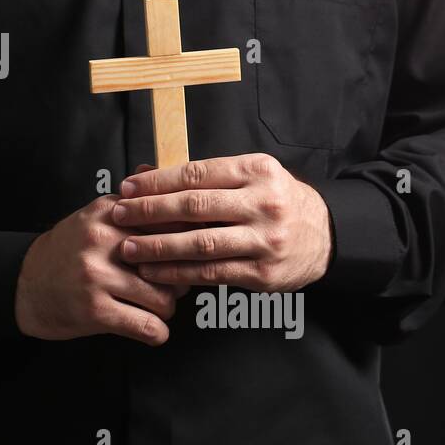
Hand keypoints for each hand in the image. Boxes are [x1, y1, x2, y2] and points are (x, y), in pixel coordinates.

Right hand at [15, 195, 188, 345]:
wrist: (24, 285)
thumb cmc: (66, 253)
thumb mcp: (93, 218)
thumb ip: (126, 203)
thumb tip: (154, 172)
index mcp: (105, 213)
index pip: (166, 222)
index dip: (184, 240)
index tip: (189, 251)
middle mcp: (101, 241)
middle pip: (170, 261)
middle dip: (179, 278)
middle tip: (174, 285)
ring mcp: (97, 276)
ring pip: (164, 298)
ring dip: (167, 308)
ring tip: (157, 308)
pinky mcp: (95, 310)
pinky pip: (148, 326)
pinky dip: (157, 333)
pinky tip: (152, 330)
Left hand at [111, 153, 331, 291]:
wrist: (326, 235)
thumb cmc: (274, 200)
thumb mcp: (248, 177)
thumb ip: (201, 177)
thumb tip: (144, 174)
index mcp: (256, 170)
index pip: (196, 174)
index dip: (157, 182)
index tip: (127, 188)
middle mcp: (263, 203)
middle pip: (195, 206)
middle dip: (150, 211)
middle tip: (119, 215)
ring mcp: (265, 240)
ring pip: (201, 243)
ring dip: (158, 246)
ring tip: (128, 247)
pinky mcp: (263, 273)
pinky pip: (212, 273)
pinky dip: (178, 272)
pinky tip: (153, 270)